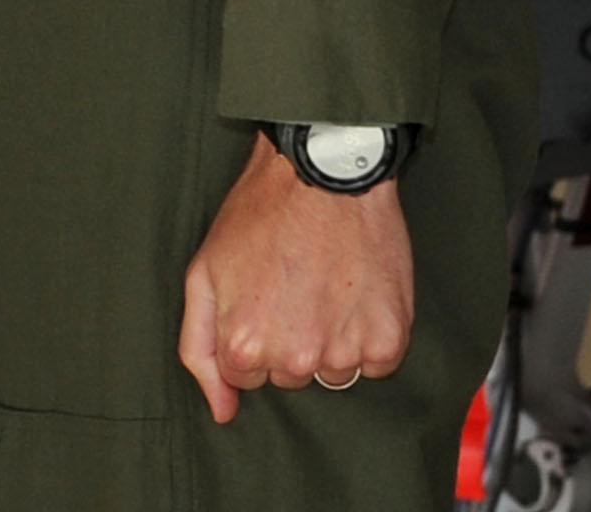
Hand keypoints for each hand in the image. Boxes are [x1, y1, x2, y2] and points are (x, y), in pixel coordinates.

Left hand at [178, 134, 414, 421]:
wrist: (322, 177)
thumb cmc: (258, 217)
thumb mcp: (203, 274)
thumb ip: (200, 350)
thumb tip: (221, 411)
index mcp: (246, 346)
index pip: (244, 376)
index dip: (248, 334)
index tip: (257, 298)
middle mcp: (298, 358)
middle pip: (288, 376)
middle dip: (285, 340)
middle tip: (289, 287)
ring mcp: (346, 351)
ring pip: (332, 373)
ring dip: (328, 339)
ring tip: (322, 286)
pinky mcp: (390, 340)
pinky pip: (374, 364)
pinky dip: (365, 335)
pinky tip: (353, 293)